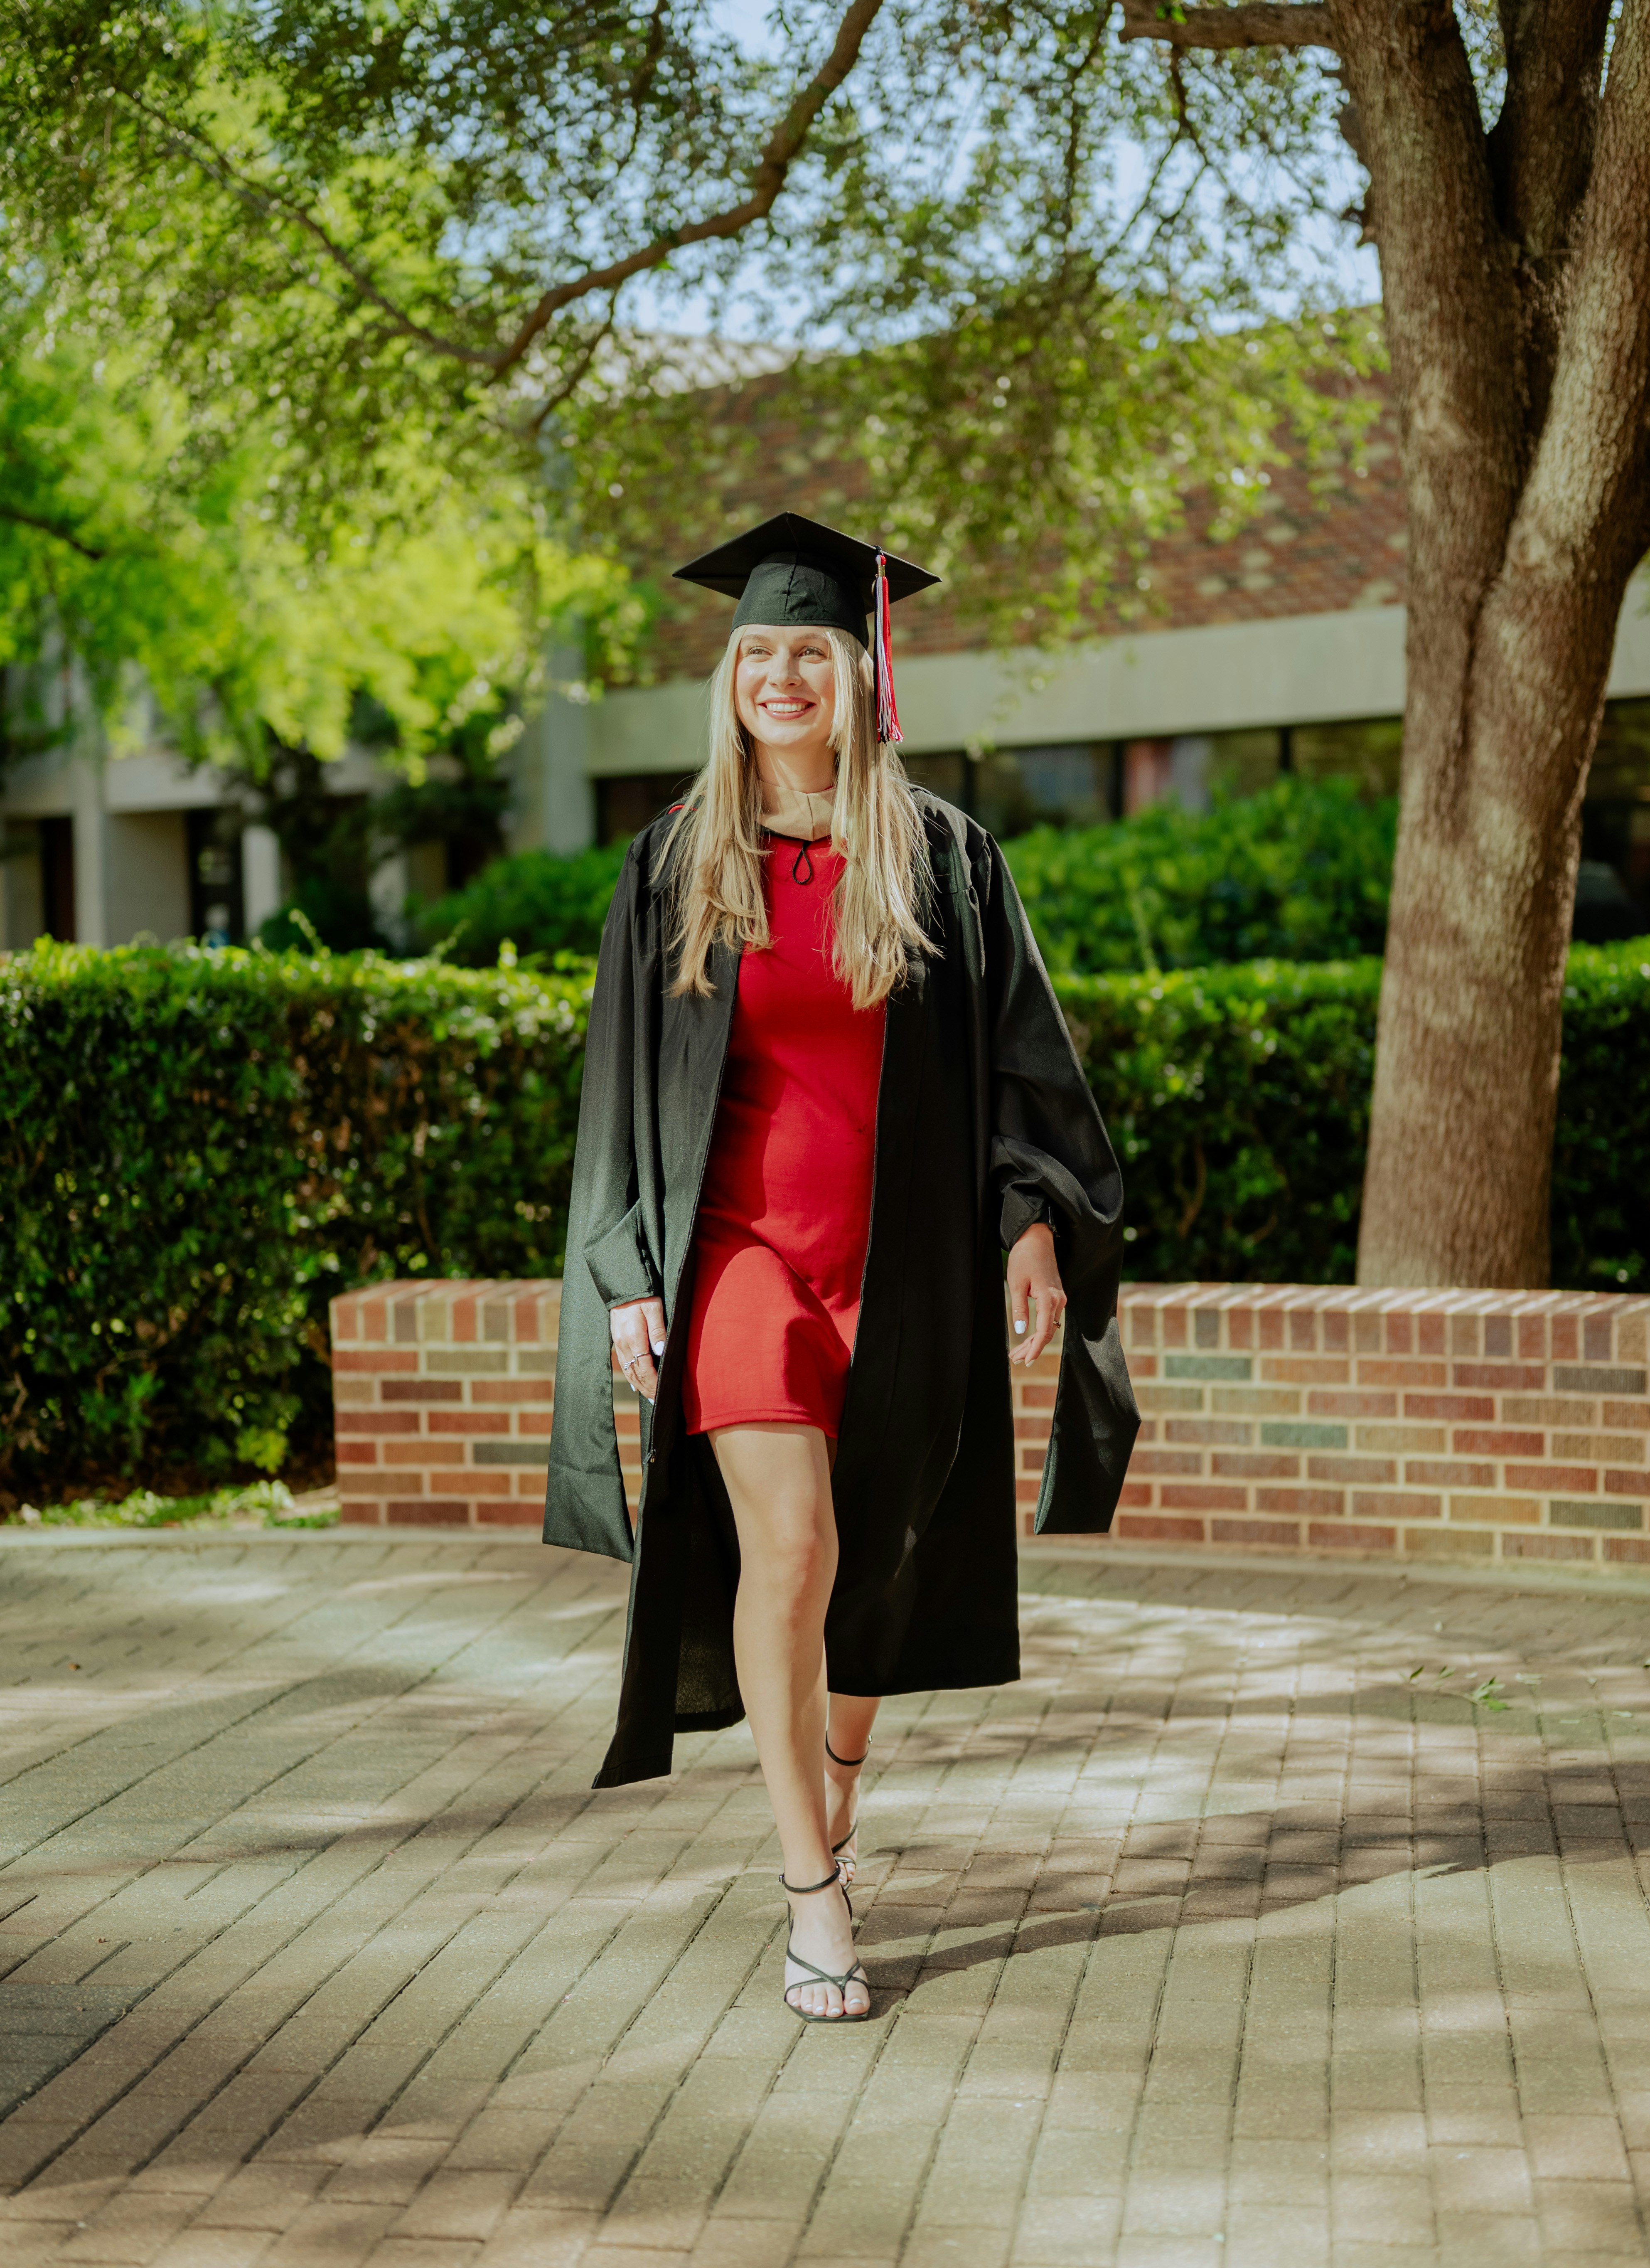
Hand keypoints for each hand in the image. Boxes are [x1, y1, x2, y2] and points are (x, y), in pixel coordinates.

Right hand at [611, 1297, 665, 1402]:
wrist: (623, 1285)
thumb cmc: (643, 1295)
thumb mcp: (654, 1308)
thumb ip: (658, 1330)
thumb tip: (660, 1352)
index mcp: (634, 1337)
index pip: (644, 1368)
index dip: (653, 1383)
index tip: (661, 1393)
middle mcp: (624, 1344)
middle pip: (635, 1373)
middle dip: (646, 1389)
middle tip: (657, 1402)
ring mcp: (619, 1343)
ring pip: (628, 1371)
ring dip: (638, 1386)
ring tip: (648, 1397)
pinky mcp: (617, 1340)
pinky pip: (623, 1364)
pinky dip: (630, 1376)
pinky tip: (635, 1385)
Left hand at [1007, 1221, 1065, 1364]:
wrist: (1037, 1238)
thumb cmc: (1025, 1257)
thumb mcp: (1016, 1283)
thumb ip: (1020, 1308)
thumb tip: (1021, 1331)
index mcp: (1049, 1298)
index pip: (1045, 1331)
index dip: (1036, 1348)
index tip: (1026, 1360)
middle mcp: (1058, 1300)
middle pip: (1047, 1332)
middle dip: (1031, 1348)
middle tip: (1015, 1359)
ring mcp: (1058, 1298)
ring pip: (1048, 1327)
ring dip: (1033, 1341)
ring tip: (1016, 1353)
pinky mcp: (1055, 1296)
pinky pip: (1048, 1319)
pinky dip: (1038, 1330)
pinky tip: (1026, 1338)